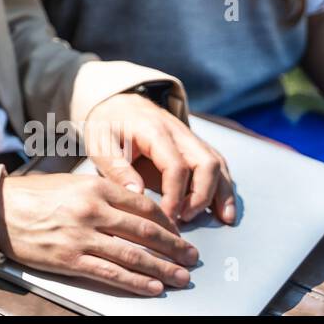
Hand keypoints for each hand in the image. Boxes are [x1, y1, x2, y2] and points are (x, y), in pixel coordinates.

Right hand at [0, 172, 198, 295]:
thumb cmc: (33, 196)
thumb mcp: (71, 183)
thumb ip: (103, 193)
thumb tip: (135, 208)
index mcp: (95, 188)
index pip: (143, 205)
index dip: (167, 221)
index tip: (179, 232)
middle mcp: (92, 211)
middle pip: (145, 231)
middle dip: (174, 246)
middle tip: (191, 257)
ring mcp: (82, 237)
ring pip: (133, 255)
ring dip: (162, 268)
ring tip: (180, 277)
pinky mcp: (71, 260)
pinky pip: (111, 273)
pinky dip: (136, 282)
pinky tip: (153, 286)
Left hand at [85, 93, 235, 224]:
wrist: (116, 102)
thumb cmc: (107, 124)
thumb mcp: (100, 144)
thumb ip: (116, 168)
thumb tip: (137, 195)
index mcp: (154, 131)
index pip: (176, 166)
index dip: (175, 196)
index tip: (167, 218)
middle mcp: (179, 132)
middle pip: (206, 164)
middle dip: (201, 196)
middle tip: (185, 219)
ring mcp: (189, 138)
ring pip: (217, 163)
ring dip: (220, 193)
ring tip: (221, 220)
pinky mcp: (193, 145)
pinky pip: (216, 164)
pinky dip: (224, 186)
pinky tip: (224, 210)